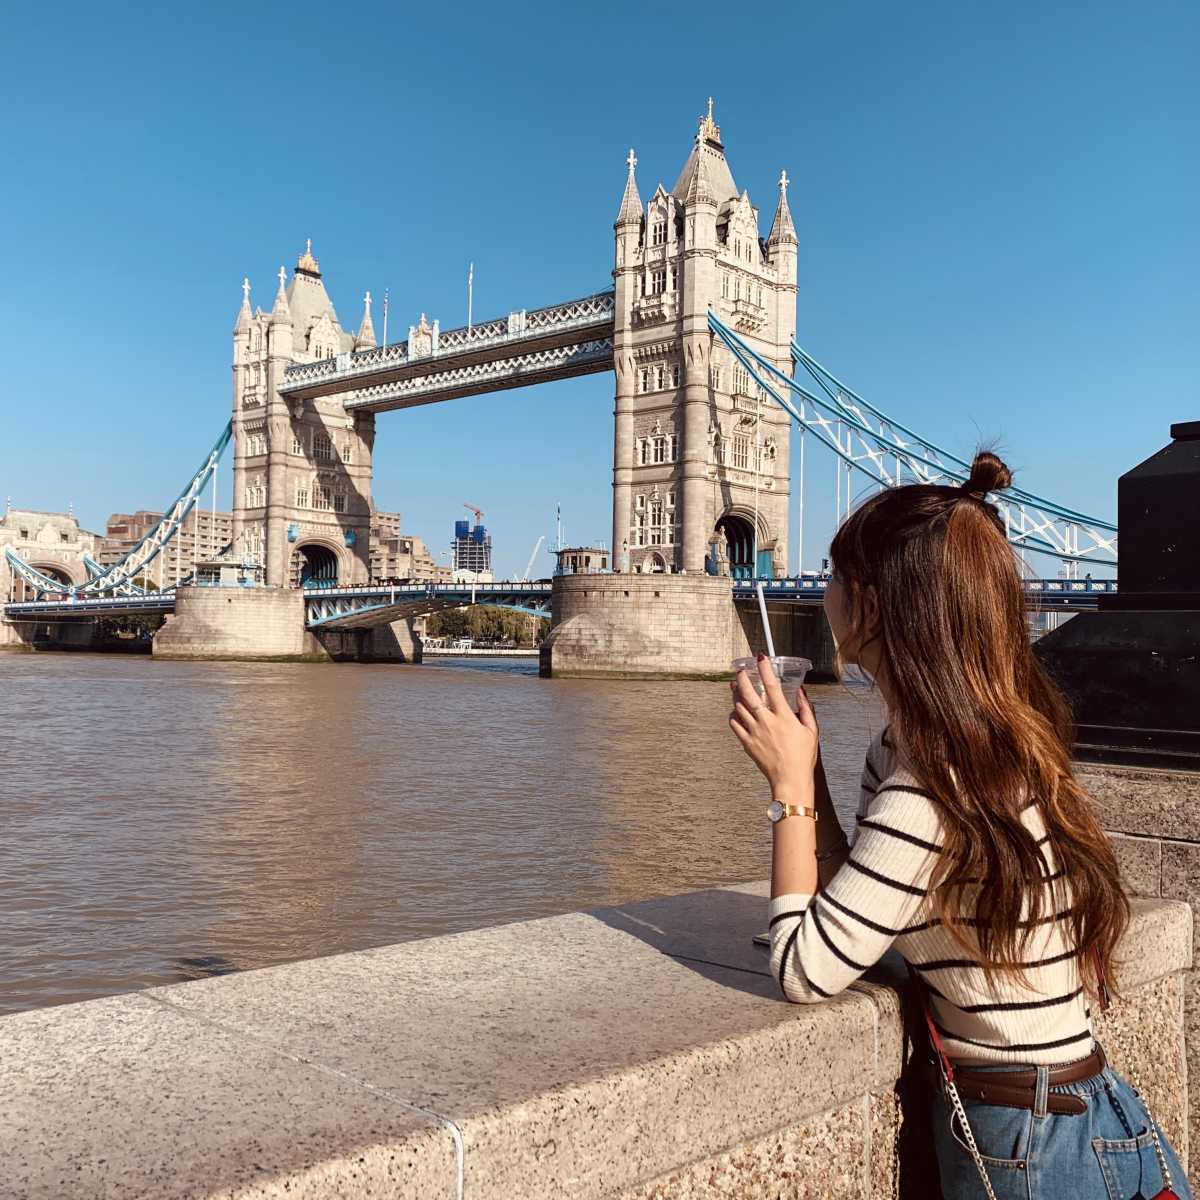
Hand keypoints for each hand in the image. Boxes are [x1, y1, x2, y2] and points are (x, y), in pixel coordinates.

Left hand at [728, 656, 818, 798]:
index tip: (761, 658)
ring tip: (734, 687)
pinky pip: (735, 724)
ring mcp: (754, 732)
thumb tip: (802, 692)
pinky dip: (733, 715)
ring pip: (739, 707)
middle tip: (740, 671)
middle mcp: (766, 721)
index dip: (765, 669)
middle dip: (742, 679)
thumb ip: (806, 709)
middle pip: (749, 694)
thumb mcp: (812, 730)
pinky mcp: (747, 742)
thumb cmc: (803, 757)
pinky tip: (735, 711)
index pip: (772, 686)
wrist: (790, 780)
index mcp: (783, 716)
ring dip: (735, 695)